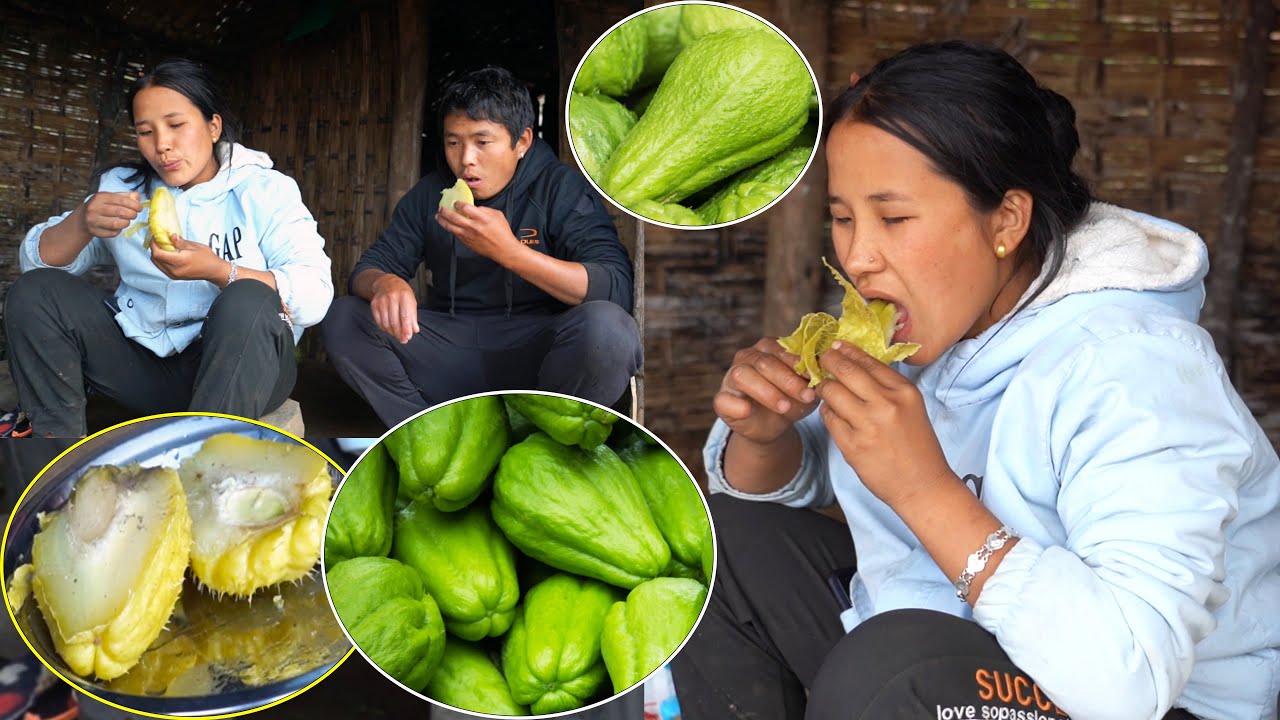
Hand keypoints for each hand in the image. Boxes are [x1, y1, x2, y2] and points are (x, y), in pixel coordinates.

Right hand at [82, 191, 141, 238]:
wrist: (83, 218)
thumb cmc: (101, 206)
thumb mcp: (111, 197)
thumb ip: (125, 196)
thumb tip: (137, 197)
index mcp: (100, 197)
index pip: (121, 200)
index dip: (133, 204)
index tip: (139, 208)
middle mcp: (94, 208)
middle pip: (119, 212)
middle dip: (131, 214)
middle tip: (134, 215)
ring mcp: (93, 221)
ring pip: (116, 224)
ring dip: (126, 223)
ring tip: (127, 221)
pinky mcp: (95, 232)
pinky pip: (112, 233)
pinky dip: (119, 230)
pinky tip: (118, 227)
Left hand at [149, 236, 228, 281]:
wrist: (213, 271)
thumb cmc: (207, 258)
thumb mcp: (195, 246)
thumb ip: (181, 242)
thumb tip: (171, 236)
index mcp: (180, 261)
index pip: (158, 254)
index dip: (153, 244)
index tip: (155, 237)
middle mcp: (174, 270)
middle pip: (154, 259)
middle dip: (154, 248)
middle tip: (158, 240)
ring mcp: (173, 275)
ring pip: (156, 263)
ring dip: (157, 254)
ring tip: (162, 246)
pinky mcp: (174, 277)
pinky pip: (161, 267)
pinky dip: (161, 259)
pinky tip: (167, 253)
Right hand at [369, 274, 418, 343]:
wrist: (387, 282)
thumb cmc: (402, 294)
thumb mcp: (412, 302)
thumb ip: (413, 316)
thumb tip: (414, 330)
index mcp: (404, 296)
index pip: (405, 316)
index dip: (406, 328)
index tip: (408, 337)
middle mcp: (391, 298)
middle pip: (395, 321)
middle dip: (399, 333)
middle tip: (403, 340)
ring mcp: (381, 301)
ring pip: (386, 323)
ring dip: (392, 332)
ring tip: (397, 335)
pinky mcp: (374, 305)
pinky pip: (379, 321)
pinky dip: (385, 328)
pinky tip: (390, 329)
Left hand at [435, 203, 521, 263]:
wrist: (504, 250)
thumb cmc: (502, 232)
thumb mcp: (497, 215)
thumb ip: (485, 210)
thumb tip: (474, 208)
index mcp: (482, 218)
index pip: (465, 207)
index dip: (459, 203)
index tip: (457, 202)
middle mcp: (474, 227)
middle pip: (454, 217)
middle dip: (445, 211)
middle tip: (441, 208)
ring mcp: (469, 236)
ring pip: (451, 227)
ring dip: (442, 220)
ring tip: (438, 216)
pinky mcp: (467, 243)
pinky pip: (455, 234)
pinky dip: (450, 229)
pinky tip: (447, 225)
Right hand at [713, 338, 818, 444]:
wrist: (772, 426)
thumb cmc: (790, 400)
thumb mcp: (806, 391)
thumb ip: (812, 382)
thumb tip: (822, 376)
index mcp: (769, 349)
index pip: (782, 349)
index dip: (799, 364)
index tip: (815, 379)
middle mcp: (748, 357)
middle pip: (765, 362)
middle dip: (787, 380)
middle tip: (806, 395)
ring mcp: (731, 377)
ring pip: (743, 375)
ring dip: (766, 391)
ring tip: (785, 407)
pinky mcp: (722, 399)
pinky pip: (724, 399)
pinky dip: (735, 404)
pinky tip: (747, 410)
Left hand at [815, 341, 955, 507]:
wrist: (922, 486)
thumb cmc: (917, 445)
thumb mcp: (910, 408)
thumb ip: (886, 387)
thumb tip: (855, 362)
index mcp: (903, 391)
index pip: (868, 361)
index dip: (847, 351)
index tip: (835, 345)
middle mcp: (886, 404)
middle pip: (846, 371)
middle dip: (828, 361)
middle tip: (820, 358)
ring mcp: (867, 425)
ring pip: (831, 393)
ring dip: (824, 388)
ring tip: (825, 389)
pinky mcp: (852, 445)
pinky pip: (829, 419)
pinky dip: (827, 413)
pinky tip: (833, 414)